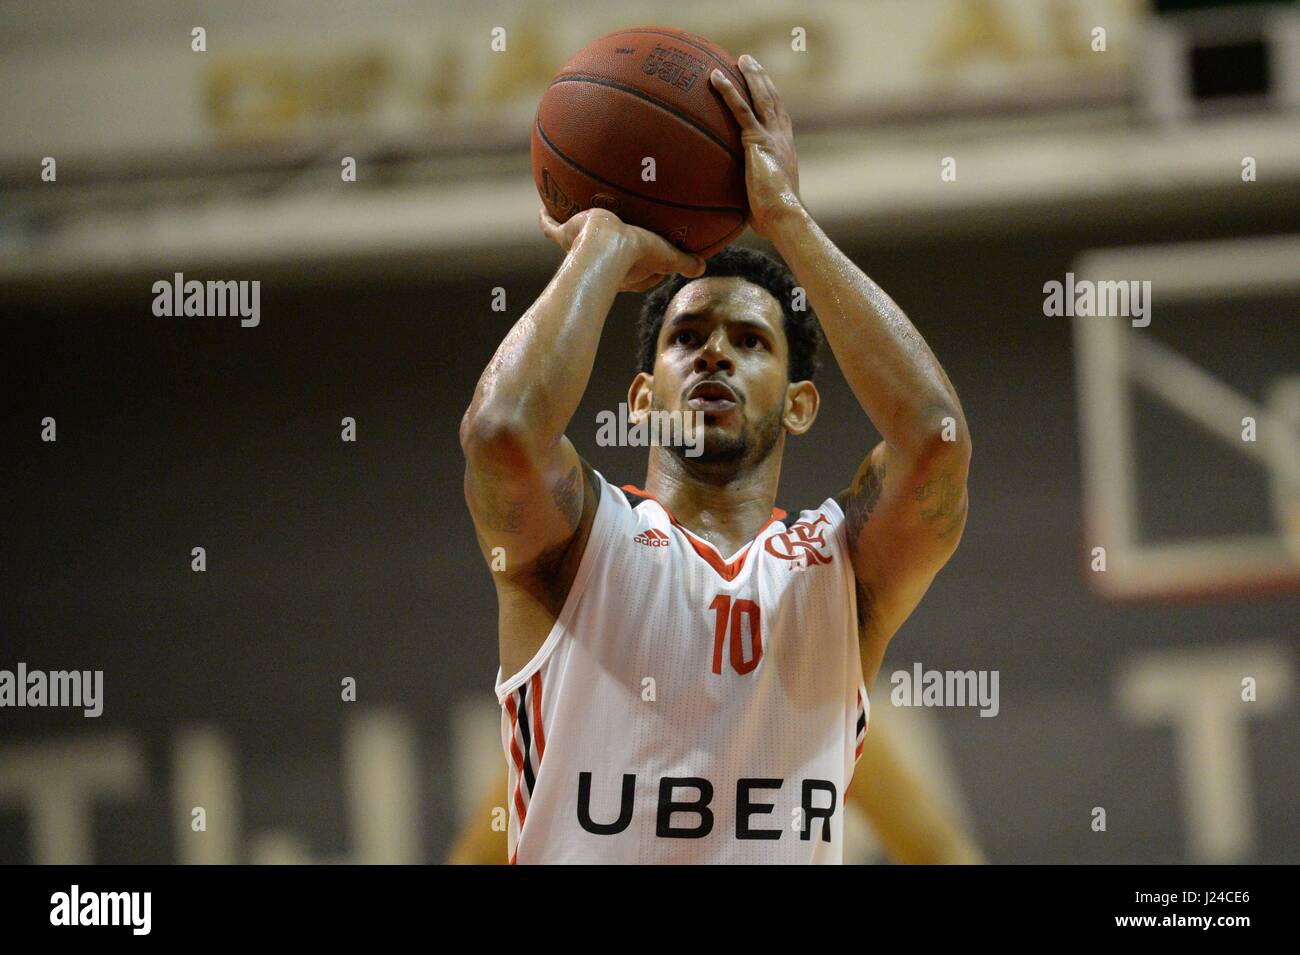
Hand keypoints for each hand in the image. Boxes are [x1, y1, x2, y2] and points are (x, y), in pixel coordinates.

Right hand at [539, 207, 704, 292]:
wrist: (603, 246)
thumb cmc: (634, 254)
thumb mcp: (665, 256)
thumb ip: (684, 262)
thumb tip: (703, 267)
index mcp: (627, 271)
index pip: (643, 273)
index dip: (653, 268)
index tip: (659, 255)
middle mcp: (601, 263)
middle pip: (610, 257)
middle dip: (615, 250)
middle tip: (620, 238)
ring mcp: (579, 249)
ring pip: (577, 242)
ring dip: (578, 233)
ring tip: (578, 219)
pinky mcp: (565, 235)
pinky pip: (551, 227)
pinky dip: (547, 219)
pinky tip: (542, 209)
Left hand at [709, 54, 802, 239]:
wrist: (785, 217)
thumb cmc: (775, 220)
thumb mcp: (762, 204)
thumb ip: (752, 198)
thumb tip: (733, 213)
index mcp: (785, 150)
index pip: (780, 119)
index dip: (772, 100)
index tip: (765, 87)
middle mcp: (783, 138)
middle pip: (773, 100)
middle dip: (763, 79)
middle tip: (751, 63)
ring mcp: (772, 137)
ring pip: (761, 97)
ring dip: (751, 75)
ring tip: (741, 59)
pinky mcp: (758, 141)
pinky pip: (741, 110)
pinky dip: (728, 91)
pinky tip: (715, 77)